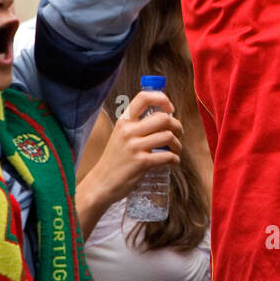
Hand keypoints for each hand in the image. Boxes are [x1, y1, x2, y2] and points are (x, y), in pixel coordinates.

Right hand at [87, 91, 182, 208]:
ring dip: (178, 144)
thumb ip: (137, 124)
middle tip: (178, 133)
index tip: (170, 109)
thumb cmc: (115, 159)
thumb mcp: (121, 135)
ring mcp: (135, 146)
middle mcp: (128, 131)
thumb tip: (164, 116)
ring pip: (168, 136)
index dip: (162, 99)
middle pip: (163, 118)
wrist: (101, 183)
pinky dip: (175, 159)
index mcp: (124, 121)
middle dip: (177, 125)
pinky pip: (168, 156)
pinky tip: (173, 161)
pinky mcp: (141, 162)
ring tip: (175, 149)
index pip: (144, 97)